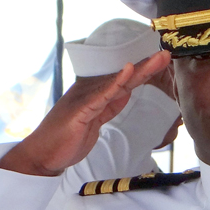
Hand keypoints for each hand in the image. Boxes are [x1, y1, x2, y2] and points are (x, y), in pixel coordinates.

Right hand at [0, 50, 170, 175]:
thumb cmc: (66, 139)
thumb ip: (109, 106)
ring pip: (118, 82)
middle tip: (166, 54)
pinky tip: (129, 70)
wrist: (43, 155)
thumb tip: (125, 92)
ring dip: (140, 69)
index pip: (123, 80)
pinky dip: (117, 82)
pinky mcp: (81, 109)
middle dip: (146, 65)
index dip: (143, 71)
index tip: (160, 62)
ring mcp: (85, 98)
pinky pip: (103, 95)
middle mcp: (90, 91)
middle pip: (124, 77)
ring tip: (158, 58)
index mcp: (94, 94)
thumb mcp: (95, 121)